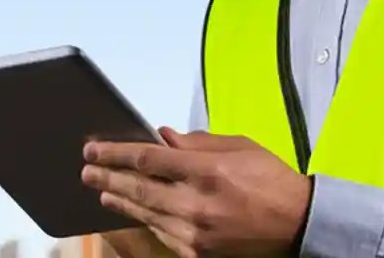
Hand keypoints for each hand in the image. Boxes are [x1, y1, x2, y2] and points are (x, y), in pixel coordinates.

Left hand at [81, 127, 311, 257]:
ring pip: (145, 213)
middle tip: (86, 170)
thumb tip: (162, 137)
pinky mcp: (197, 253)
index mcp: (206, 171)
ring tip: (101, 190)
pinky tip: (133, 211)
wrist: (297, 223)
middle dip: (107, 177)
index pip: (147, 159)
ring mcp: (194, 233)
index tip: (94, 148)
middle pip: (138, 188)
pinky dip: (144, 220)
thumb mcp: (239, 147)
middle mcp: (196, 203)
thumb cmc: (271, 180)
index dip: (115, 153)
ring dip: (120, 200)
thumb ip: (197, 142)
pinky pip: (162, 234)